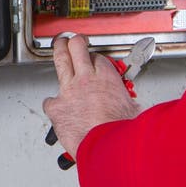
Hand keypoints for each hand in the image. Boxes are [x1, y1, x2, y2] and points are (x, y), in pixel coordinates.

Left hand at [42, 35, 141, 158]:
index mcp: (107, 77)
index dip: (96, 59)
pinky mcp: (57, 107)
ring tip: (58, 47)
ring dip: (59, 51)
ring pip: (61, 60)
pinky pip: (50, 99)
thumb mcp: (133, 110)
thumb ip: (129, 105)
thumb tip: (135, 110)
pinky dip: (52, 102)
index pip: (98, 58)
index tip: (95, 61)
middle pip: (77, 48)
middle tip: (73, 41)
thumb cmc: (121, 130)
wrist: (107, 146)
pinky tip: (55, 105)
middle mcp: (86, 78)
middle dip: (74, 42)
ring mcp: (69, 90)